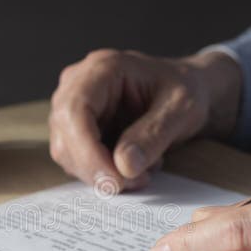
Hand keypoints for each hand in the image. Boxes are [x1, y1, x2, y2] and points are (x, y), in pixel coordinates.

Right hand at [49, 49, 240, 191]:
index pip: (75, 111)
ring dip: (102, 173)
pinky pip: (77, 161)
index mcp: (102, 68)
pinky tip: (133, 165)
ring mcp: (72, 108)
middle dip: (98, 169)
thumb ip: (153, 135)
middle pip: (65, 136)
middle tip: (138, 181)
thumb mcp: (182, 109)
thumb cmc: (184, 90)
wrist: (185, 92)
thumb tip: (123, 166)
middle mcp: (77, 85)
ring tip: (144, 167)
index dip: (87, 152)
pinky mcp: (75, 130)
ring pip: (67, 154)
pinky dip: (103, 173)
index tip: (114, 181)